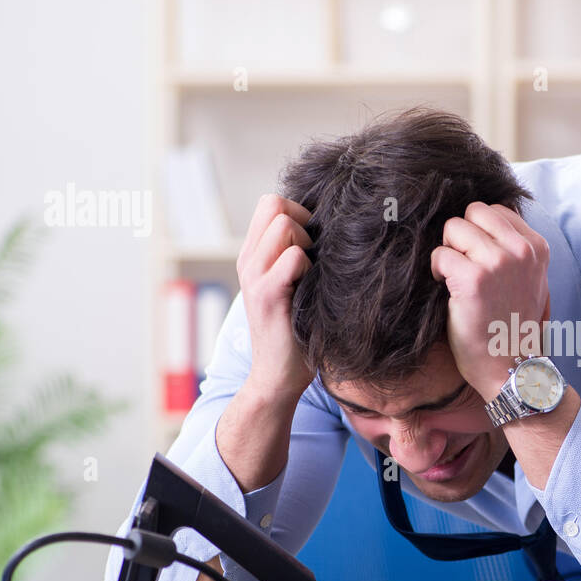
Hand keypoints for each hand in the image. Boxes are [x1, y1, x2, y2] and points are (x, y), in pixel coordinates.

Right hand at [235, 193, 316, 402]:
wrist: (278, 377)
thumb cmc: (296, 332)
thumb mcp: (291, 287)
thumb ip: (295, 257)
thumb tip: (331, 229)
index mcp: (254, 256)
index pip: (270, 203)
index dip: (297, 211)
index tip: (314, 242)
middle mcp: (249, 261)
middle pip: (275, 204)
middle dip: (304, 221)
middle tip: (315, 256)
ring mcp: (254, 275)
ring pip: (284, 224)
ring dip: (307, 244)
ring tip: (312, 275)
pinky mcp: (267, 293)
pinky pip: (293, 256)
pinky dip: (310, 267)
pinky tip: (313, 291)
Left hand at [431, 201, 550, 399]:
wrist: (511, 367)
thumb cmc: (512, 326)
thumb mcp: (531, 279)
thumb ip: (515, 248)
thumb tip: (483, 219)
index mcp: (537, 247)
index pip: (495, 210)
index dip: (480, 233)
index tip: (481, 261)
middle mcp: (521, 250)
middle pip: (473, 212)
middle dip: (463, 236)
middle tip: (465, 267)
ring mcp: (498, 262)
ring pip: (454, 228)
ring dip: (449, 253)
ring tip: (457, 280)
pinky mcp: (473, 279)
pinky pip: (439, 254)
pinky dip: (437, 272)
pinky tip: (449, 291)